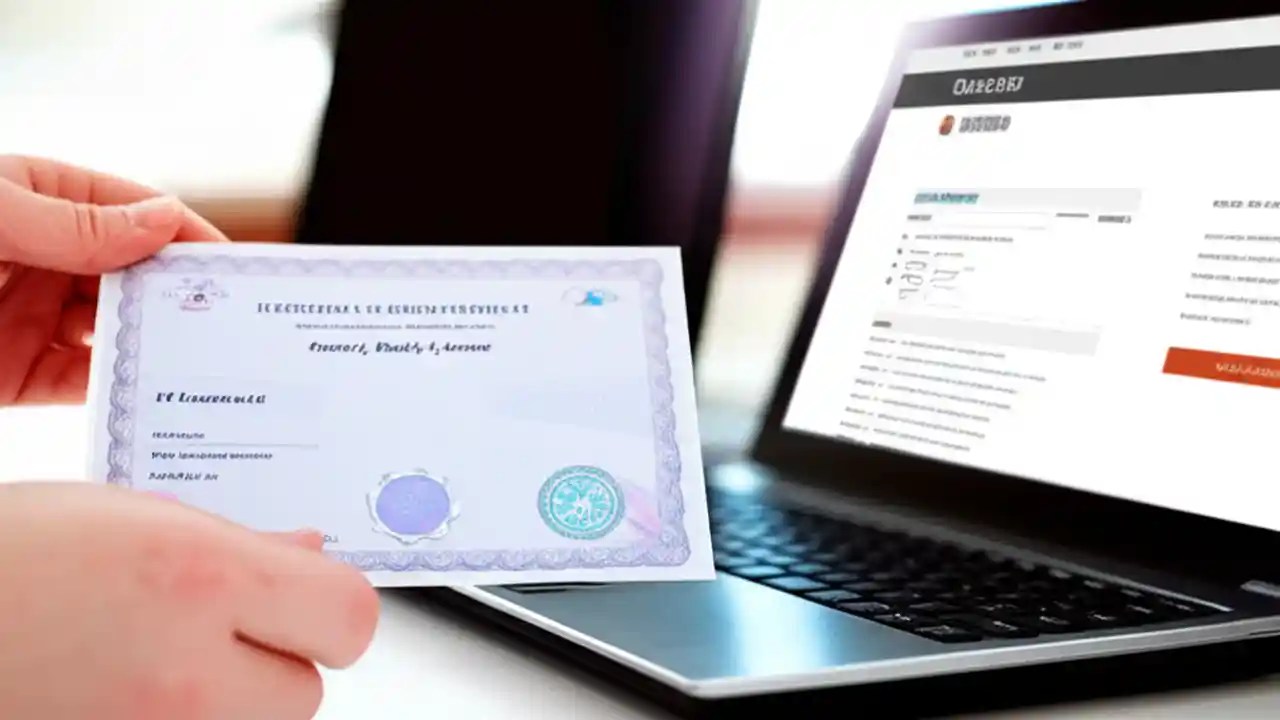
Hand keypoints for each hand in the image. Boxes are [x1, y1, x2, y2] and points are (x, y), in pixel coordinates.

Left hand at [0, 155, 228, 405]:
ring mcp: (31, 317)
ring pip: (116, 332)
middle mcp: (44, 258)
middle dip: (178, 296)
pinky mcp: (16, 372)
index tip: (235, 266)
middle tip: (231, 320)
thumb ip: (77, 224)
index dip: (186, 237)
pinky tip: (147, 395)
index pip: (133, 213)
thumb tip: (165, 220)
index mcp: (40, 200)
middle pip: (134, 276)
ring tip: (201, 362)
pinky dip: (116, 392)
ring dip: (155, 346)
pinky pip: (79, 383)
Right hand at [0, 481, 379, 719]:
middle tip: (221, 626)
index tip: (309, 593)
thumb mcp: (129, 517)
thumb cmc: (2, 558)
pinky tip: (134, 685)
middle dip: (279, 658)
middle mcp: (182, 673)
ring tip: (163, 656)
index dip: (333, 604)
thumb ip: (236, 540)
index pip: (348, 615)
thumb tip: (309, 550)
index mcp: (196, 579)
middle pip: (307, 690)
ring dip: (235, 700)